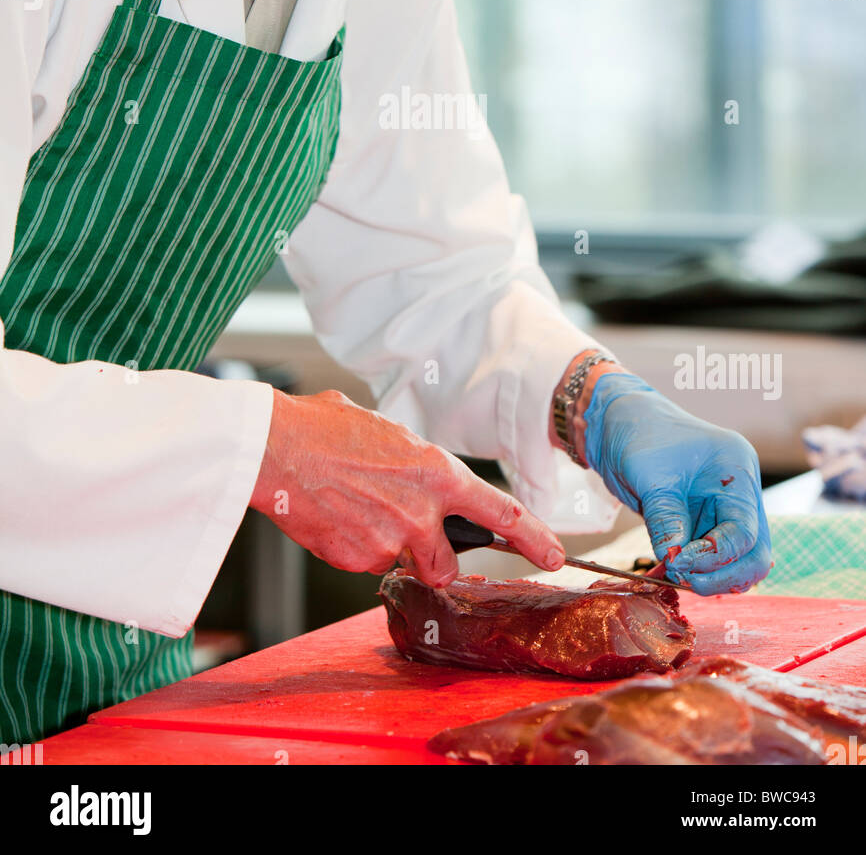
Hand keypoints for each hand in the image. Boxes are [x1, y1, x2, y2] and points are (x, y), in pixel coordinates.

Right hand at [251, 388, 565, 586]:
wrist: (276, 447)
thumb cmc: (325, 427)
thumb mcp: (387, 431)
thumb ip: (414, 460)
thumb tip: (411, 470)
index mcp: (436, 472)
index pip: (500, 512)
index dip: (534, 538)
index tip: (554, 554)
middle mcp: (420, 512)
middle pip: (448, 562)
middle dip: (433, 555)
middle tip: (406, 530)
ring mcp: (388, 541)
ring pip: (401, 562)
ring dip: (388, 546)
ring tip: (355, 509)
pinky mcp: (355, 560)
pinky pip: (365, 562)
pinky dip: (353, 546)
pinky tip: (334, 515)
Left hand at [583, 373, 771, 594]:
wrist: (618, 424)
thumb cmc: (637, 436)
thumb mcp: (649, 478)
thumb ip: (666, 520)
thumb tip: (676, 563)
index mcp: (736, 470)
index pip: (744, 530)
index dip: (715, 556)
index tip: (679, 564)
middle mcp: (740, 491)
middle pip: (754, 552)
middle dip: (722, 574)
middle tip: (683, 579)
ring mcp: (726, 508)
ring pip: (739, 560)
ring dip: (711, 576)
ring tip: (674, 575)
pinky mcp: (707, 521)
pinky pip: (715, 557)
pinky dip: (698, 569)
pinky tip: (671, 569)